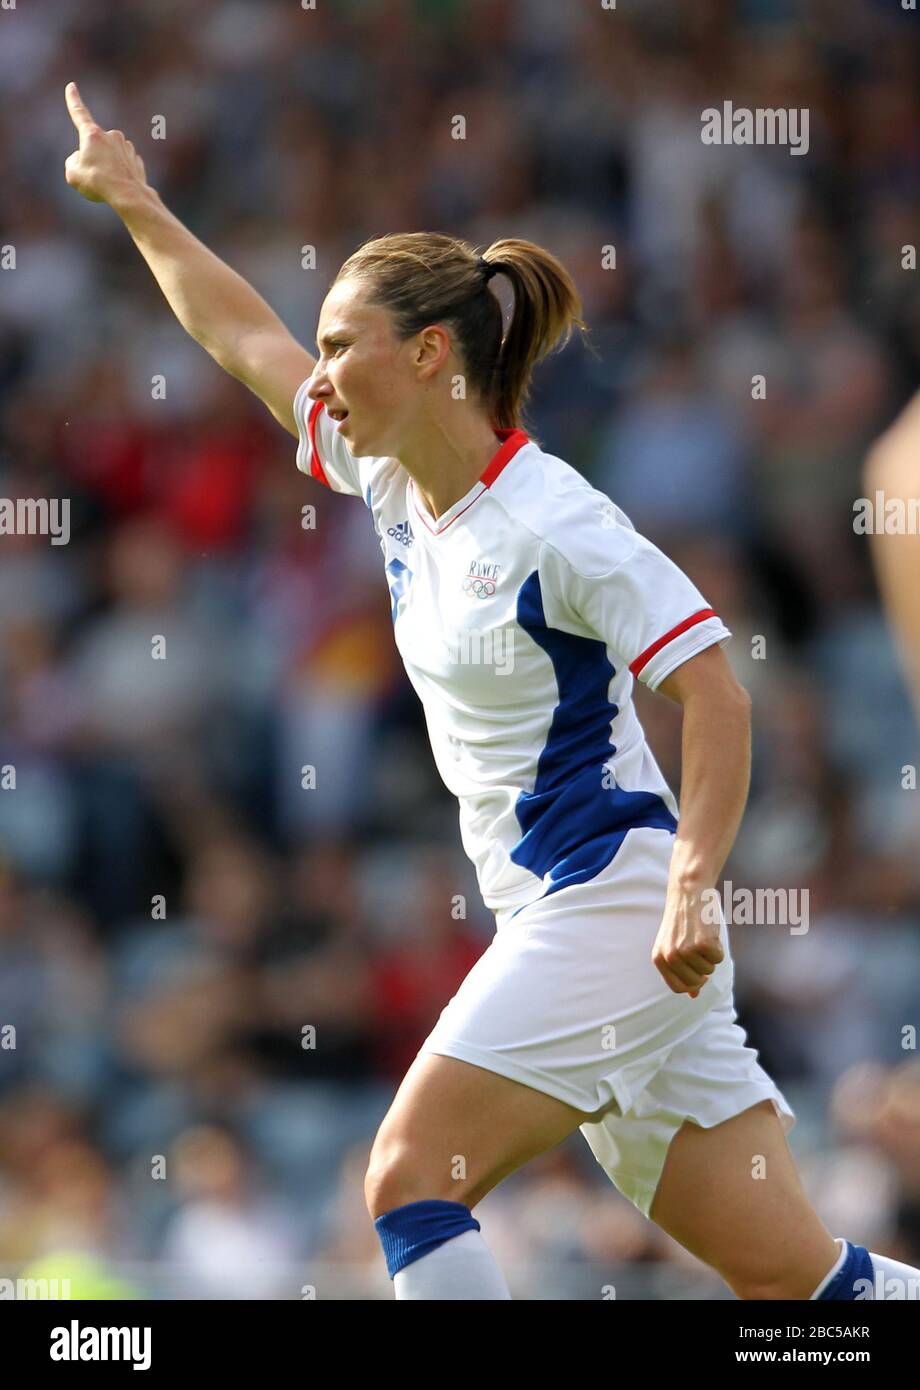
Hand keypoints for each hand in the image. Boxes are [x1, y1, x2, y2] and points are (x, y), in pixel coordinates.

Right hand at [63, 81, 146, 205]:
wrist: (129, 197)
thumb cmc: (98, 184)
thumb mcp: (73, 174)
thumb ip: (74, 161)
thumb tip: (85, 158)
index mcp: (92, 134)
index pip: (79, 113)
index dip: (73, 100)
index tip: (72, 86)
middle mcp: (111, 135)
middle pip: (93, 146)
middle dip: (91, 159)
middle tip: (95, 177)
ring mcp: (126, 146)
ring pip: (109, 156)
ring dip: (106, 167)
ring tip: (109, 182)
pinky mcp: (136, 159)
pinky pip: (122, 165)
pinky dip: (119, 174)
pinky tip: (121, 184)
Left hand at [652, 882, 724, 997]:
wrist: (688, 893)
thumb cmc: (683, 921)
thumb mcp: (673, 946)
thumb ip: (681, 971)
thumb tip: (693, 996)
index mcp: (659, 959)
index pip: (678, 988)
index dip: (692, 984)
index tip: (698, 974)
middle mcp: (670, 957)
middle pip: (696, 982)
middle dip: (703, 970)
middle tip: (700, 949)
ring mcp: (685, 951)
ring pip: (709, 970)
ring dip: (710, 956)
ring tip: (701, 936)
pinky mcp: (702, 944)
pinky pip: (718, 958)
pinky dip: (718, 948)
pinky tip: (709, 933)